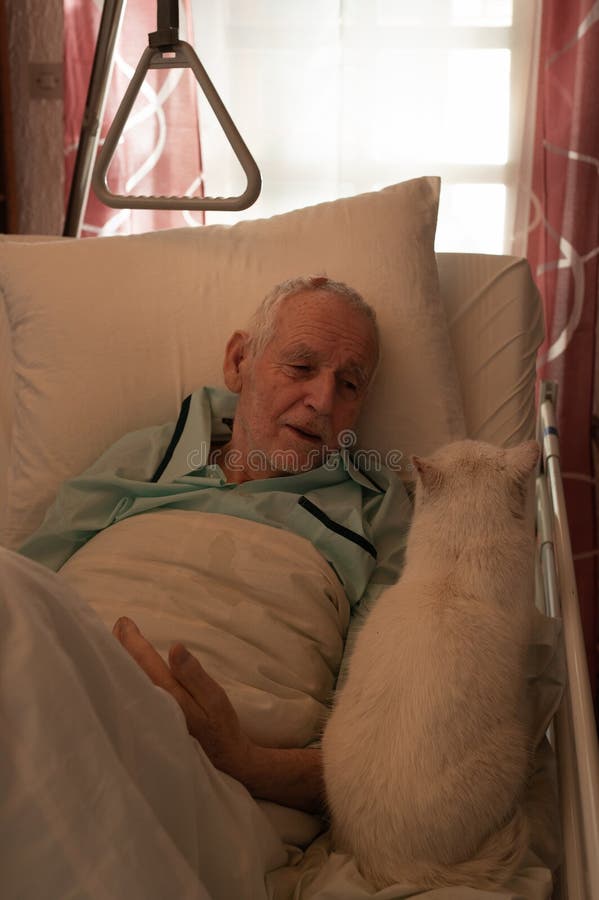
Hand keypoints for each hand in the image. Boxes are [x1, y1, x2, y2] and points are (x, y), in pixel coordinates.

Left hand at [113, 617, 254, 780]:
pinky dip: (122, 678)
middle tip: (116, 626)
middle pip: (125, 671)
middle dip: (117, 646)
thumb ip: (193, 674)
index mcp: (166, 696)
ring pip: (124, 684)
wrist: (224, 764)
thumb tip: (175, 647)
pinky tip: (120, 672)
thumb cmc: (221, 727)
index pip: (142, 661)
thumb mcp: (215, 698)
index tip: (124, 621)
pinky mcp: (145, 726)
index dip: (131, 639)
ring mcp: (144, 719)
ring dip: (117, 662)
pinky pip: (127, 695)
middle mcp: (149, 707)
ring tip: (112, 643)